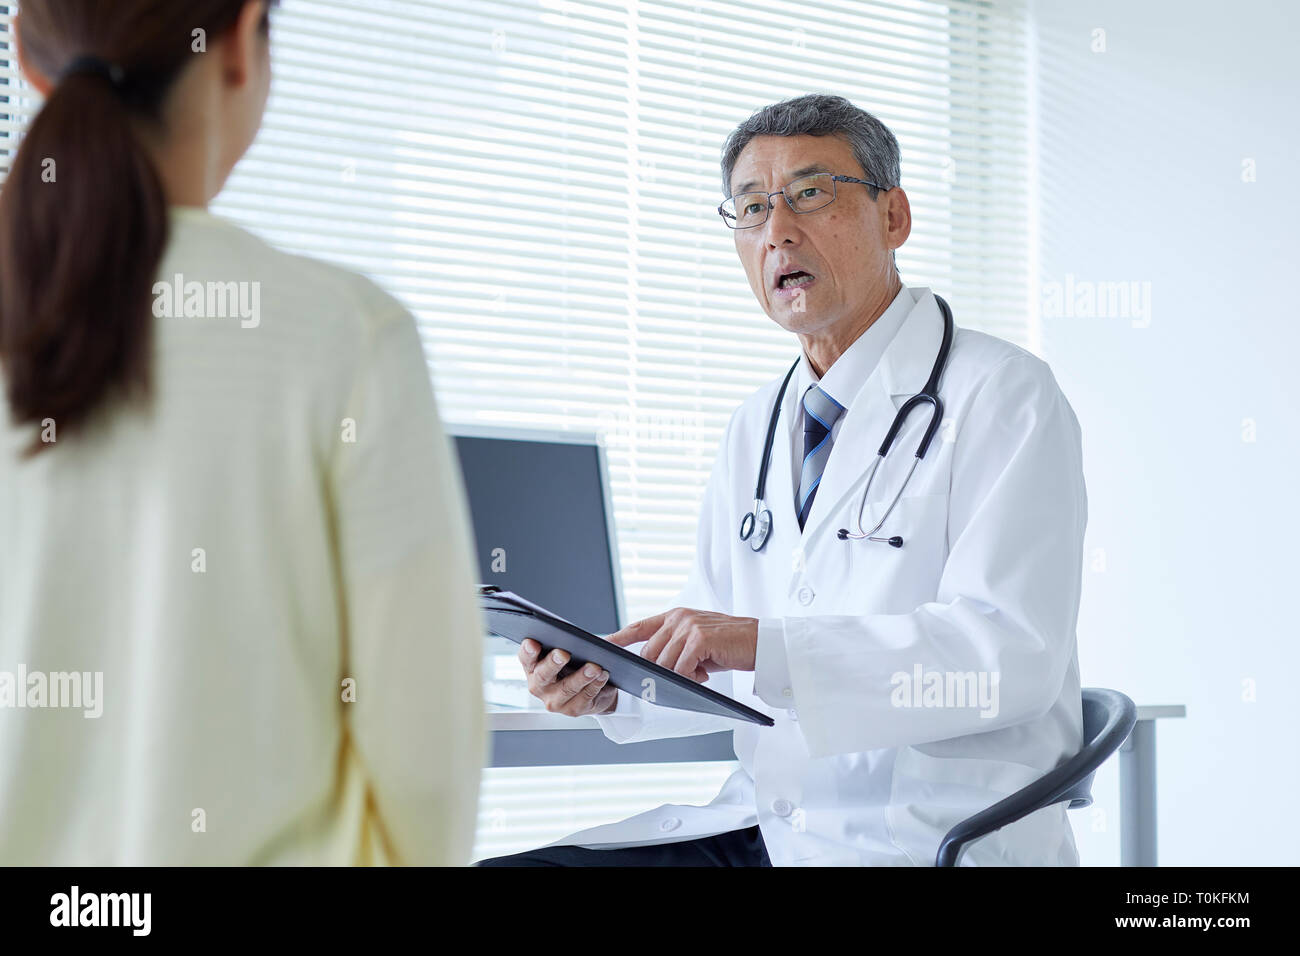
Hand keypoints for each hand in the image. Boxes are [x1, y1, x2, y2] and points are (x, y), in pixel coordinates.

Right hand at [519, 639, 617, 715]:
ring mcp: (554, 701)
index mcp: (533, 667)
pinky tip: (603, 676)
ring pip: (566, 688)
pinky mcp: (572, 711)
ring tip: (594, 666)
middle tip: (564, 653)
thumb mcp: (566, 652)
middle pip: (543, 675)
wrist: (591, 689)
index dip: (528, 650)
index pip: (525, 657)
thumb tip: (571, 634)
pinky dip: (595, 686)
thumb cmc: (575, 664)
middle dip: (553, 663)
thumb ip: (561, 643)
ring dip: (581, 677)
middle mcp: (539, 686)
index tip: (534, 641)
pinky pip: (585, 698)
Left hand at [606, 608, 758, 681]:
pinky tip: (705, 674)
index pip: (639, 626)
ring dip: (679, 676)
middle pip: (649, 653)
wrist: (760, 641)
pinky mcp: (700, 639)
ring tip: (701, 672)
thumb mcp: (697, 641)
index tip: (603, 645)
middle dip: (659, 671)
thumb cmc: (729, 644)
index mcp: (675, 616)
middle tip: (680, 677)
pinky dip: (690, 678)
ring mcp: (688, 627)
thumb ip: (676, 647)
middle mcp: (679, 618)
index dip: (619, 637)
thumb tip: (655, 667)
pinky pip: (681, 668)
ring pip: (664, 663)